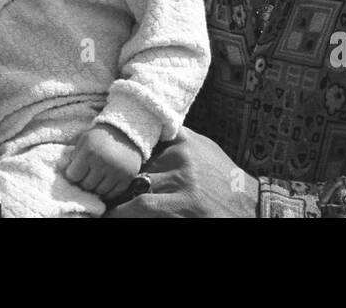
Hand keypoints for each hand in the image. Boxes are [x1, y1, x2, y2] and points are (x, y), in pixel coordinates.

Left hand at [64, 124, 143, 200]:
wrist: (126, 132)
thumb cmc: (100, 136)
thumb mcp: (84, 140)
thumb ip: (72, 156)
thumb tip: (61, 172)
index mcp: (90, 151)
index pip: (73, 176)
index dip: (73, 174)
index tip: (76, 170)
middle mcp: (103, 162)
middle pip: (86, 185)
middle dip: (84, 181)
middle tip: (86, 174)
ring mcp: (117, 171)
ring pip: (99, 192)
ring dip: (96, 187)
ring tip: (96, 177)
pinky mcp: (128, 177)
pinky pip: (113, 194)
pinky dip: (108, 191)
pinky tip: (105, 182)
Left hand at [105, 126, 257, 217]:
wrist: (252, 207)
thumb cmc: (223, 179)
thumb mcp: (202, 149)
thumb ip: (175, 139)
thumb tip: (145, 130)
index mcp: (183, 141)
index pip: (141, 138)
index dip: (117, 147)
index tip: (93, 152)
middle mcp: (181, 158)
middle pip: (134, 166)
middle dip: (115, 179)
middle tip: (93, 185)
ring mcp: (183, 183)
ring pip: (134, 188)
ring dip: (115, 198)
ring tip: (98, 204)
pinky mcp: (183, 207)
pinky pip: (142, 208)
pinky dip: (122, 213)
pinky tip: (111, 215)